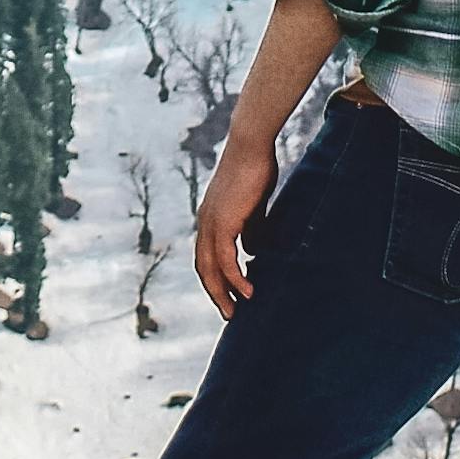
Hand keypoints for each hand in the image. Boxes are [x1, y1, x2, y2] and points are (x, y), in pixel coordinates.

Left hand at [194, 127, 278, 316]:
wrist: (251, 145)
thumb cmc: (255, 168)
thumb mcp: (253, 206)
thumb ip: (251, 227)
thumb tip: (252, 250)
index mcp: (210, 218)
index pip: (207, 256)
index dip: (216, 278)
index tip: (229, 295)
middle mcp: (205, 223)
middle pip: (203, 268)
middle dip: (215, 292)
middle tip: (229, 313)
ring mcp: (211, 223)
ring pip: (210, 268)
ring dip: (222, 292)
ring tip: (235, 310)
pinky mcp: (223, 222)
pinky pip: (226, 259)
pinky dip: (234, 278)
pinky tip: (247, 290)